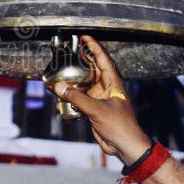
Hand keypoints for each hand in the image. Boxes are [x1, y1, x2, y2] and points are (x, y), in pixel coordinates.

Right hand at [52, 36, 151, 164]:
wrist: (125, 146)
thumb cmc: (120, 125)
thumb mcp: (97, 109)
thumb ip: (77, 98)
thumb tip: (59, 87)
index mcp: (113, 83)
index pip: (103, 59)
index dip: (94, 46)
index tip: (84, 37)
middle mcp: (106, 88)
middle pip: (91, 70)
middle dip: (79, 62)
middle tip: (66, 52)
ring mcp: (100, 99)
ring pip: (83, 86)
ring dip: (72, 83)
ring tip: (58, 75)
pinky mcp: (94, 110)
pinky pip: (80, 100)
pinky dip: (70, 99)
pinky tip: (60, 99)